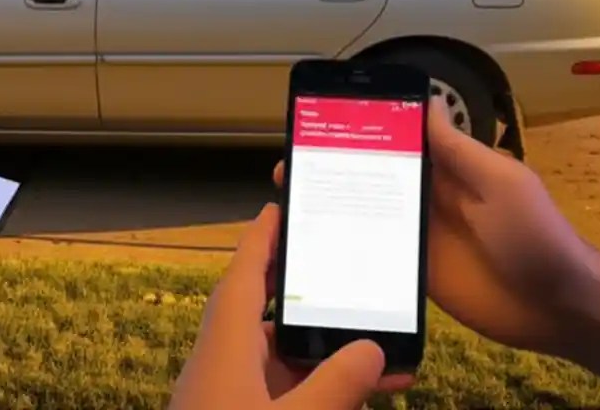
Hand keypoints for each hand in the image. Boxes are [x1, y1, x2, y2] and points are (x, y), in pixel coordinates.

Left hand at [169, 203, 412, 408]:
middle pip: (264, 314)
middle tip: (346, 270)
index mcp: (224, 349)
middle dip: (307, 295)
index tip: (280, 207)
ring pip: (279, 362)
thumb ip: (335, 388)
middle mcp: (221, 367)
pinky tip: (358, 396)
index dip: (261, 240)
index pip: (244, 276)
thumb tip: (369, 348)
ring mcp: (227, 399)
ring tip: (378, 347)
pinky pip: (282, 396)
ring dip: (323, 355)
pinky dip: (316, 390)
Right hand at [273, 105, 596, 355]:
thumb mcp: (500, 183)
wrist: (559, 308)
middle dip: (331, 168)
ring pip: (366, 214)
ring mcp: (419, 237)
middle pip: (371, 176)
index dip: (360, 130)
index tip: (319, 121)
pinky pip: (375, 255)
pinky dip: (346, 248)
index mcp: (448, 169)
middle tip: (286, 164)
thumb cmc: (537, 238)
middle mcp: (428, 198)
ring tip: (289, 203)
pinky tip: (313, 248)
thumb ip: (458, 149)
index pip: (396, 140)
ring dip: (331, 206)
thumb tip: (427, 101)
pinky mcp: (415, 274)